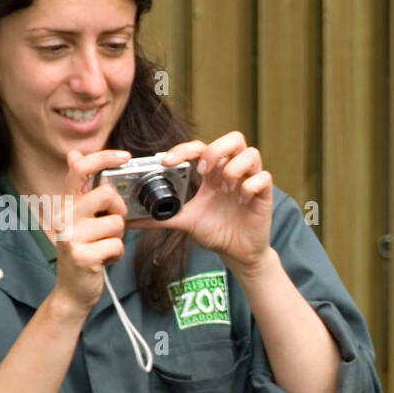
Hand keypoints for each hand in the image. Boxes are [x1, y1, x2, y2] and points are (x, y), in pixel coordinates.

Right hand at [46, 148, 131, 314]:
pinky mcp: (82, 255)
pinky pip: (117, 245)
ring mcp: (71, 236)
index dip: (103, 158)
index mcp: (67, 205)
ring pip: (116, 223)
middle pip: (107, 194)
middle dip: (119, 210)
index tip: (125, 156)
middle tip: (112, 225)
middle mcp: (64, 216)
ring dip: (118, 238)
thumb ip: (86, 192)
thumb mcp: (83, 219)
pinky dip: (116, 255)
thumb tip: (74, 154)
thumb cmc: (85, 252)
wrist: (72, 291)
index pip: (80, 170)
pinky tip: (104, 260)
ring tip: (104, 247)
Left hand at [125, 132, 273, 271]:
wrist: (237, 254)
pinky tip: (241, 201)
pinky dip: (250, 186)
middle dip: (216, 150)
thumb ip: (159, 218)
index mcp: (214, 173)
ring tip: (227, 189)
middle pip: (234, 138)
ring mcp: (250, 181)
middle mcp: (232, 171)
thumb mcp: (184, 222)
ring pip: (251, 153)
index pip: (201, 146)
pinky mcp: (264, 194)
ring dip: (234, 168)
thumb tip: (128, 220)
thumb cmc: (216, 232)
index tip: (167, 163)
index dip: (184, 149)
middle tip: (204, 171)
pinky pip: (264, 177)